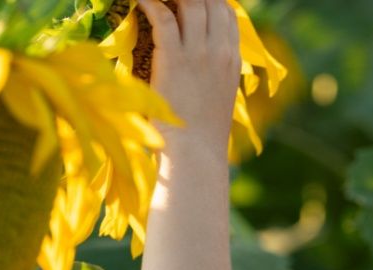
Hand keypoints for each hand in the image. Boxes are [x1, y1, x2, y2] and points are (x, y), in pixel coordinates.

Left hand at [134, 0, 240, 152]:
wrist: (196, 152)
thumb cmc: (203, 131)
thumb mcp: (220, 96)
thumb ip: (216, 72)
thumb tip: (202, 63)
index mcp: (232, 59)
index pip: (229, 13)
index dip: (212, 0)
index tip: (197, 0)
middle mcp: (219, 50)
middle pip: (211, 2)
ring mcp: (198, 53)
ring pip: (190, 2)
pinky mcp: (174, 59)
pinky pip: (162, 17)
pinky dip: (150, 2)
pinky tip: (140, 0)